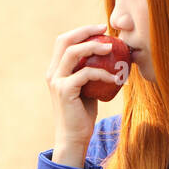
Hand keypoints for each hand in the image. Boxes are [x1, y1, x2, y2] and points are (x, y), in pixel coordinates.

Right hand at [45, 23, 120, 160]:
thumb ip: (90, 74)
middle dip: (85, 31)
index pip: (64, 41)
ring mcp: (57, 82)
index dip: (81, 31)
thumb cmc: (82, 115)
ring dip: (93, 47)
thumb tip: (110, 60)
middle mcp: (53, 73)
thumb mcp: (87, 89)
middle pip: (65, 41)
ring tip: (111, 48)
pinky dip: (102, 74)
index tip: (101, 29)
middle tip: (105, 30)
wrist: (73, 138)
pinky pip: (86, 74)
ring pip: (73, 53)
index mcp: (56, 71)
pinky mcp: (65, 91)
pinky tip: (116, 79)